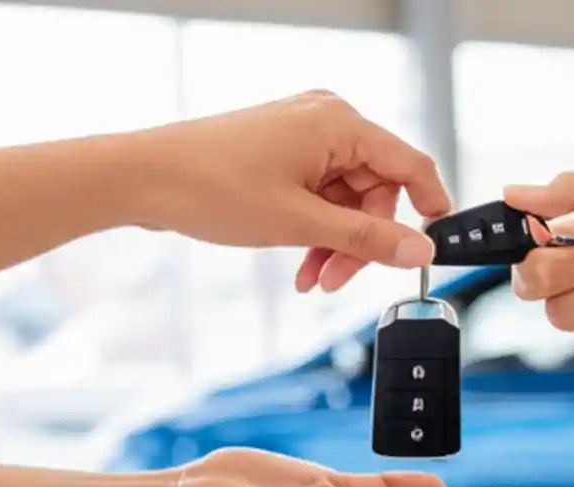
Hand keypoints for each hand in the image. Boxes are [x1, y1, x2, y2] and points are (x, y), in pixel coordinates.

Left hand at [130, 91, 450, 292]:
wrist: (144, 179)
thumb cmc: (212, 187)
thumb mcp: (300, 222)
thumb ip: (366, 238)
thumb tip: (418, 250)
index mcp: (339, 122)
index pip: (410, 165)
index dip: (428, 209)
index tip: (429, 250)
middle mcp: (326, 119)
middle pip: (375, 190)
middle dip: (361, 241)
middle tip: (336, 281)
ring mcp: (302, 134)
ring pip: (345, 199)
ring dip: (334, 243)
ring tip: (312, 279)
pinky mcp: (281, 152)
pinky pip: (318, 194)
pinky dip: (314, 230)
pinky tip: (300, 264)